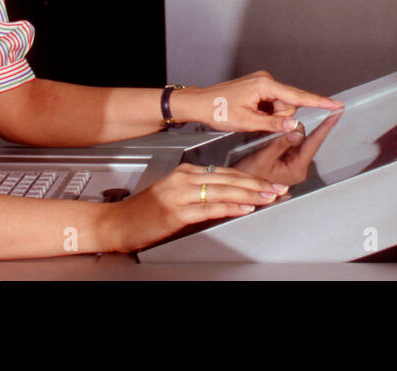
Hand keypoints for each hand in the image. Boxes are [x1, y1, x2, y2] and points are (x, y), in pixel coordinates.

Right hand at [100, 163, 287, 252]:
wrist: (118, 223)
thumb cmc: (146, 212)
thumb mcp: (176, 195)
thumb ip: (202, 193)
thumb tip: (233, 196)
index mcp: (185, 172)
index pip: (226, 172)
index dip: (251, 178)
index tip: (270, 183)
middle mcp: (184, 179)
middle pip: (229, 179)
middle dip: (257, 184)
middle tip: (278, 188)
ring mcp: (180, 194)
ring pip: (223, 190)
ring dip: (250, 194)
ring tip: (269, 196)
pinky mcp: (176, 211)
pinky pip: (209, 207)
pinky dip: (230, 206)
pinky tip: (244, 207)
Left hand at [175, 70, 342, 132]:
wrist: (199, 104)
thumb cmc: (218, 110)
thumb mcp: (247, 122)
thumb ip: (273, 124)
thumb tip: (294, 124)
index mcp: (265, 85)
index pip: (298, 96)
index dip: (318, 102)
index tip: (335, 104)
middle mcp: (266, 80)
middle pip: (288, 105)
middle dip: (278, 118)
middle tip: (256, 122)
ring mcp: (262, 84)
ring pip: (280, 107)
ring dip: (270, 117)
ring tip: (249, 118)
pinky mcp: (258, 89)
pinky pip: (271, 105)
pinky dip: (265, 114)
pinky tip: (250, 116)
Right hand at [232, 110, 340, 185]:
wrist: (237, 188)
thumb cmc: (248, 179)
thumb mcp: (263, 158)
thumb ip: (281, 143)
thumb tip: (296, 130)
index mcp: (297, 169)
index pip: (314, 143)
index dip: (325, 126)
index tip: (336, 114)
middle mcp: (297, 167)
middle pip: (303, 138)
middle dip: (293, 128)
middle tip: (280, 123)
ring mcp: (291, 164)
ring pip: (293, 139)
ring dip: (284, 133)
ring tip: (268, 139)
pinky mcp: (284, 160)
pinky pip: (286, 142)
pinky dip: (280, 137)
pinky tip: (269, 139)